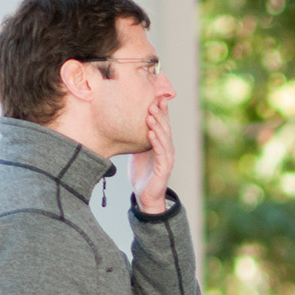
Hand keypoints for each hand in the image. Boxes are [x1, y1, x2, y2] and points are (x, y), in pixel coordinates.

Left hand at [133, 97, 174, 214]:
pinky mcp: (164, 168)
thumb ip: (138, 139)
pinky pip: (160, 152)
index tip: (157, 98)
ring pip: (164, 139)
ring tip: (150, 115)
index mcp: (161, 145)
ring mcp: (167, 158)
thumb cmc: (142, 173)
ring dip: (158, 126)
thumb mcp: (138, 152)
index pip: (163, 125)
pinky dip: (156, 142)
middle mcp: (167, 150)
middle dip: (160, 115)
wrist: (146, 195)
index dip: (162, 112)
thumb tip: (127, 124)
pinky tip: (150, 133)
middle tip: (153, 102)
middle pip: (165, 129)